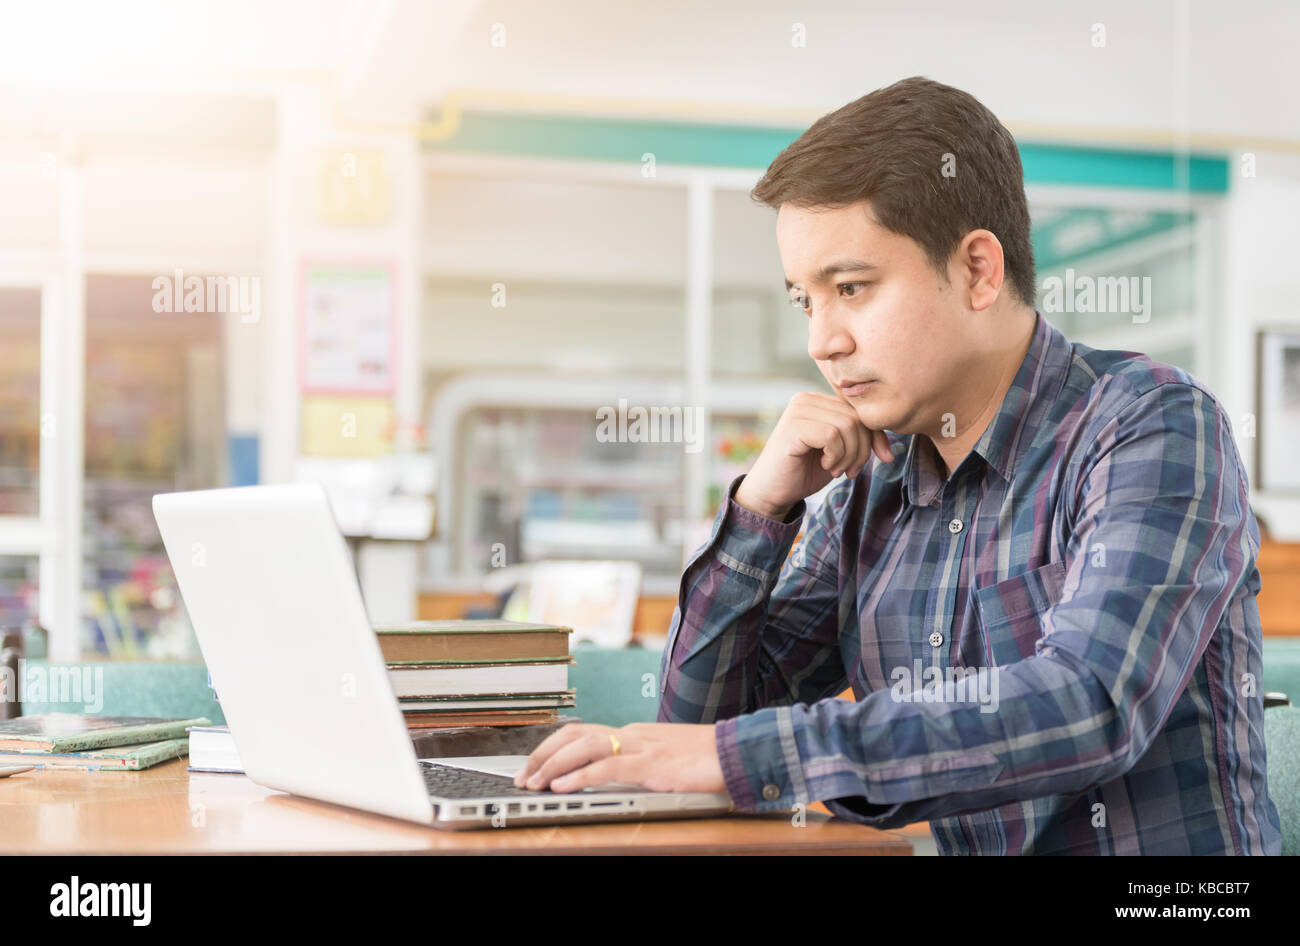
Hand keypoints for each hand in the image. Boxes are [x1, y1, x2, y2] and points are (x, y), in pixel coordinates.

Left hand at [512, 722, 728, 794]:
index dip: (551, 748)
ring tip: (534, 783)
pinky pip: (609, 767)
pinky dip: (581, 776)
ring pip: (585, 746)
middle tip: (522, 777)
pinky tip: (564, 786)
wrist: (737, 751)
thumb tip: (613, 775)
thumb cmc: (706, 758)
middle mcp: (632, 735)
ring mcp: (642, 747)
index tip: (532, 767)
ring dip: (553, 765)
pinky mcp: (652, 765)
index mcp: (633, 734)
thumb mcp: (665, 759)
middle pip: (575, 734)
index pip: (582, 733)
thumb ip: (639, 763)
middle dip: (542, 754)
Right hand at [734, 391, 893, 519]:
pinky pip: (831, 436)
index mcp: (817, 400)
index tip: (883, 459)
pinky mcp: (792, 427)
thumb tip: (890, 450)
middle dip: (862, 449)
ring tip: (836, 469)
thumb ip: (859, 440)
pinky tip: (825, 466)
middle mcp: (806, 399)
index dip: (876, 436)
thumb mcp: (839, 453)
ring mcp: (797, 411)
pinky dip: (836, 456)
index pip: (859, 410)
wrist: (771, 492)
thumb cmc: (804, 471)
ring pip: (847, 425)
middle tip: (849, 471)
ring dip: (849, 455)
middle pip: (856, 417)